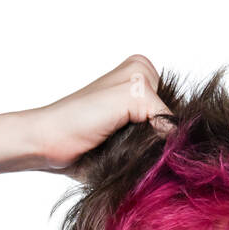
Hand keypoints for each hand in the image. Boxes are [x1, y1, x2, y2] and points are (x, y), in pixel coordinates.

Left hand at [28, 54, 172, 175]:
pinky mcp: (129, 138)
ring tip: (125, 150)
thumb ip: (159, 110)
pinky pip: (149, 153)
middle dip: (158, 138)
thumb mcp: (126, 98)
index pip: (174, 101)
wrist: (49, 144)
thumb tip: (179, 137)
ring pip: (161, 141)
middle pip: (169, 123)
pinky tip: (126, 159)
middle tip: (132, 141)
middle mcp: (141, 89)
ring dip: (148, 151)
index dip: (167, 122)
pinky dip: (142, 160)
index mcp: (142, 69)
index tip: (145, 132)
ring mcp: (135, 116)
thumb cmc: (78, 117)